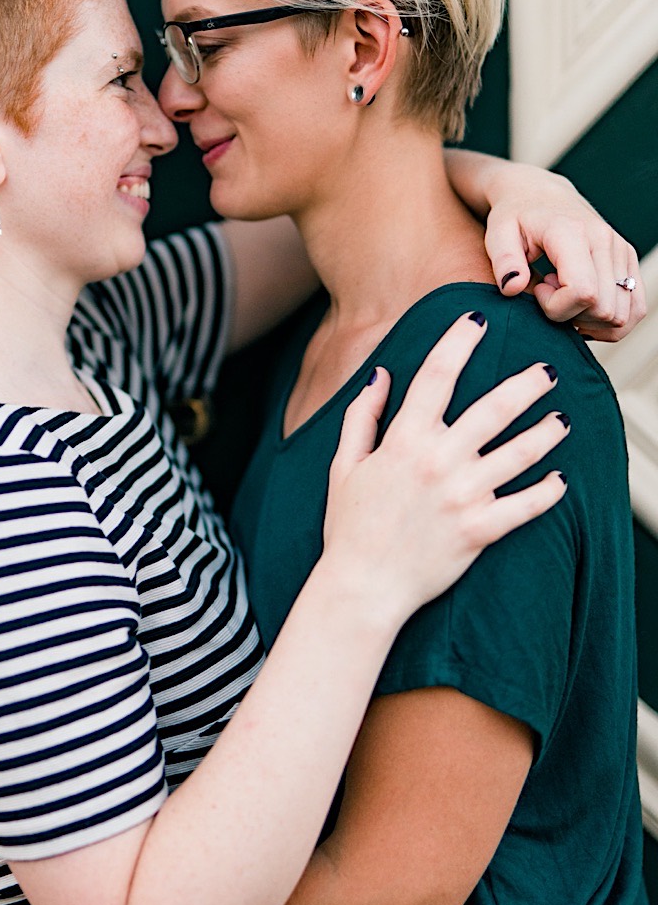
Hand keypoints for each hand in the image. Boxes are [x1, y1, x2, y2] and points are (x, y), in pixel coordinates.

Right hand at [322, 313, 569, 619]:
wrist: (361, 585)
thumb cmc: (348, 525)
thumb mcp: (344, 465)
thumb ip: (362, 417)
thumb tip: (380, 375)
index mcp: (403, 441)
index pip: (436, 375)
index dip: (459, 341)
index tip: (478, 318)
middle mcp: (439, 461)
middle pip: (495, 407)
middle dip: (527, 382)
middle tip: (548, 370)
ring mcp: (464, 495)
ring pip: (522, 451)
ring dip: (548, 431)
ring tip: (561, 420)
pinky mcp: (482, 529)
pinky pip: (528, 504)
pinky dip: (548, 490)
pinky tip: (558, 479)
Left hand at [482, 168, 645, 339]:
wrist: (540, 194)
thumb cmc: (515, 216)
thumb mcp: (497, 234)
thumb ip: (503, 261)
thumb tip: (513, 288)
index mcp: (573, 234)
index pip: (582, 291)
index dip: (555, 306)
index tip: (537, 289)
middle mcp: (606, 242)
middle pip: (603, 309)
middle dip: (569, 315)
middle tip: (547, 291)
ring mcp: (623, 252)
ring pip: (621, 315)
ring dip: (589, 319)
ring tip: (563, 294)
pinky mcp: (629, 261)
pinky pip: (635, 309)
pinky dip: (608, 321)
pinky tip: (581, 306)